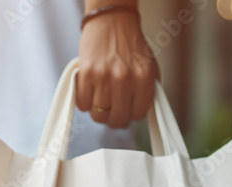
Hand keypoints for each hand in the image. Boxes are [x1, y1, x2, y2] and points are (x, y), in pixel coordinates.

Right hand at [77, 3, 159, 128]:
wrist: (112, 20)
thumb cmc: (130, 44)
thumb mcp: (149, 67)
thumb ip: (147, 92)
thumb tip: (139, 114)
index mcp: (144, 78)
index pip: (137, 115)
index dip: (130, 114)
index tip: (126, 109)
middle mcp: (124, 79)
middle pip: (116, 119)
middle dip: (113, 117)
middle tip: (111, 109)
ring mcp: (103, 77)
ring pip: (98, 115)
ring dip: (98, 111)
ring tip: (100, 99)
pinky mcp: (86, 73)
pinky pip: (82, 104)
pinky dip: (84, 102)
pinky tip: (90, 90)